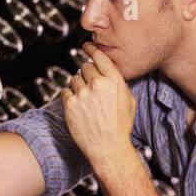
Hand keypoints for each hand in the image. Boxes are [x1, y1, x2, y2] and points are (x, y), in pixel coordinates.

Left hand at [61, 44, 135, 166]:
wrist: (109, 148)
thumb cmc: (120, 128)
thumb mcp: (129, 101)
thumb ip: (119, 84)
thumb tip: (111, 74)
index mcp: (114, 81)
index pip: (99, 56)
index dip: (91, 50)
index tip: (86, 47)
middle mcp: (97, 84)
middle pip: (85, 67)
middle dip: (87, 76)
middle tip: (90, 88)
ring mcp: (82, 94)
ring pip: (74, 79)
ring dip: (78, 87)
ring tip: (86, 102)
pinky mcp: (70, 104)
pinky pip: (66, 92)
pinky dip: (70, 98)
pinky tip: (78, 108)